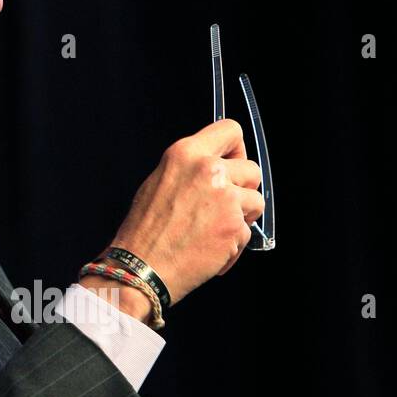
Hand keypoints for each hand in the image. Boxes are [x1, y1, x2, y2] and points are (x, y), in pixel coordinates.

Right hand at [104, 119, 264, 304]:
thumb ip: (191, 170)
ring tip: (214, 228)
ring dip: (241, 216)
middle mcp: (207, 169)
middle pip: (251, 169)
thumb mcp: (160, 182)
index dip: (236, 149)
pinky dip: (233, 243)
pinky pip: (248, 231)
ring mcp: (224, 197)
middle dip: (242, 188)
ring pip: (256, 201)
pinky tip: (210, 247)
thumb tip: (218, 169)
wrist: (141, 265)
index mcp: (185, 153)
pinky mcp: (234, 225)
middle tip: (223, 205)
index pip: (230, 130)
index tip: (233, 162)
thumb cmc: (145, 229)